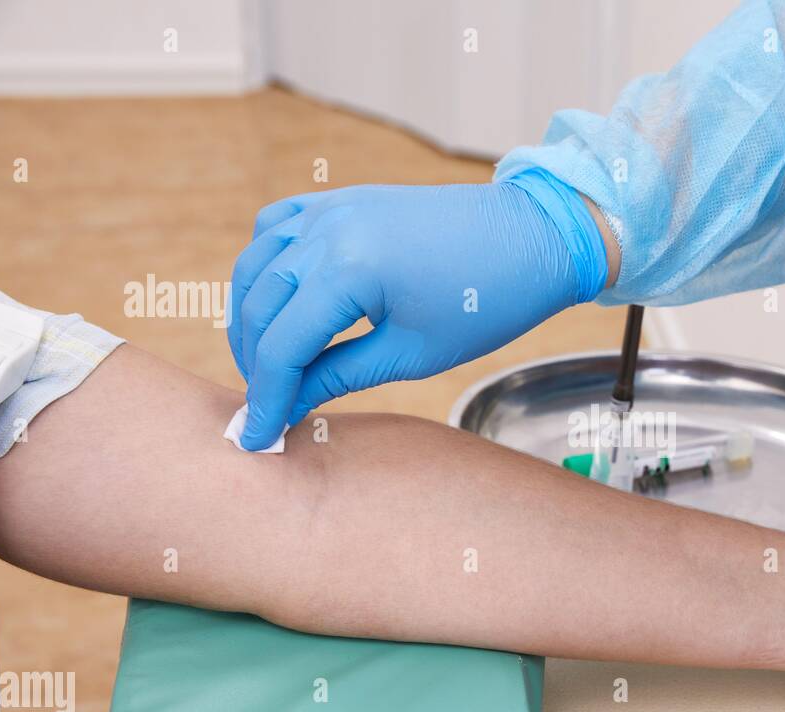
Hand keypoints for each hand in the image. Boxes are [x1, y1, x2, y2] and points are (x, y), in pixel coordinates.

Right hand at [228, 171, 605, 449]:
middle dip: (255, 364)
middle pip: (258, 306)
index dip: (265, 397)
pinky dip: (264, 263)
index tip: (257, 439)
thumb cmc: (485, 301)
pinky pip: (277, 226)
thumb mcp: (412, 354)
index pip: (282, 346)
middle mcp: (327, 230)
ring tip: (268, 365)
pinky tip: (275, 298)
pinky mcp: (341, 200)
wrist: (533, 237)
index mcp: (348, 270)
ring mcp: (330, 208)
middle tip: (265, 408)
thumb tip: (288, 407)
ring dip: (252, 316)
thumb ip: (338, 377)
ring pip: (256, 265)